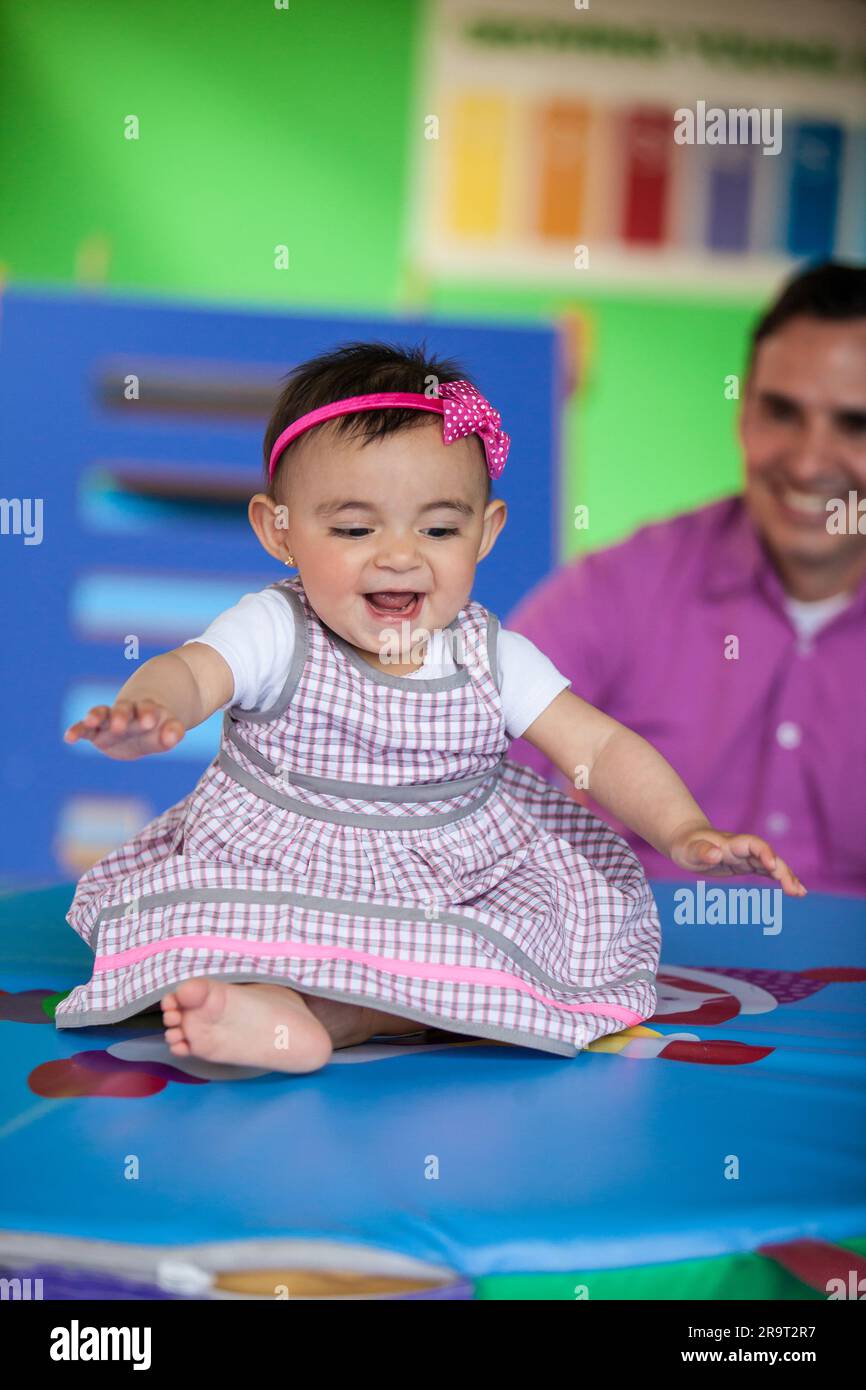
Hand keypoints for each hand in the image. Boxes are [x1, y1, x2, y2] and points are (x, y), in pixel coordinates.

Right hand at [63, 699, 185, 760]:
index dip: (148, 713)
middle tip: (120, 725)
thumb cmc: (159, 725)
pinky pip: (85, 729)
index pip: (148, 709)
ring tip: (90, 720)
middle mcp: (127, 712)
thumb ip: (172, 733)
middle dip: (120, 716)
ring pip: (102, 714)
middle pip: (123, 710)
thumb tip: (172, 738)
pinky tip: (69, 738)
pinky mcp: (97, 731)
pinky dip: (77, 731)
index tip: (149, 721)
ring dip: (95, 716)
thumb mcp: (169, 728)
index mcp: (148, 710)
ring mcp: (110, 720)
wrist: (145, 716)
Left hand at [669, 823, 805, 896]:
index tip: (772, 865)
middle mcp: (743, 849)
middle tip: (794, 890)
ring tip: (800, 893)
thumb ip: (702, 851)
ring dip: (787, 877)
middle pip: (768, 856)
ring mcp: (747, 857)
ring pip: (772, 865)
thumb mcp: (688, 849)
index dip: (765, 852)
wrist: (687, 840)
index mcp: (730, 843)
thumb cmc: (686, 845)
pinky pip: (768, 872)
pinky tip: (796, 891)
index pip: (753, 844)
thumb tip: (716, 855)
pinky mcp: (747, 865)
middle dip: (782, 871)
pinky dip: (782, 880)